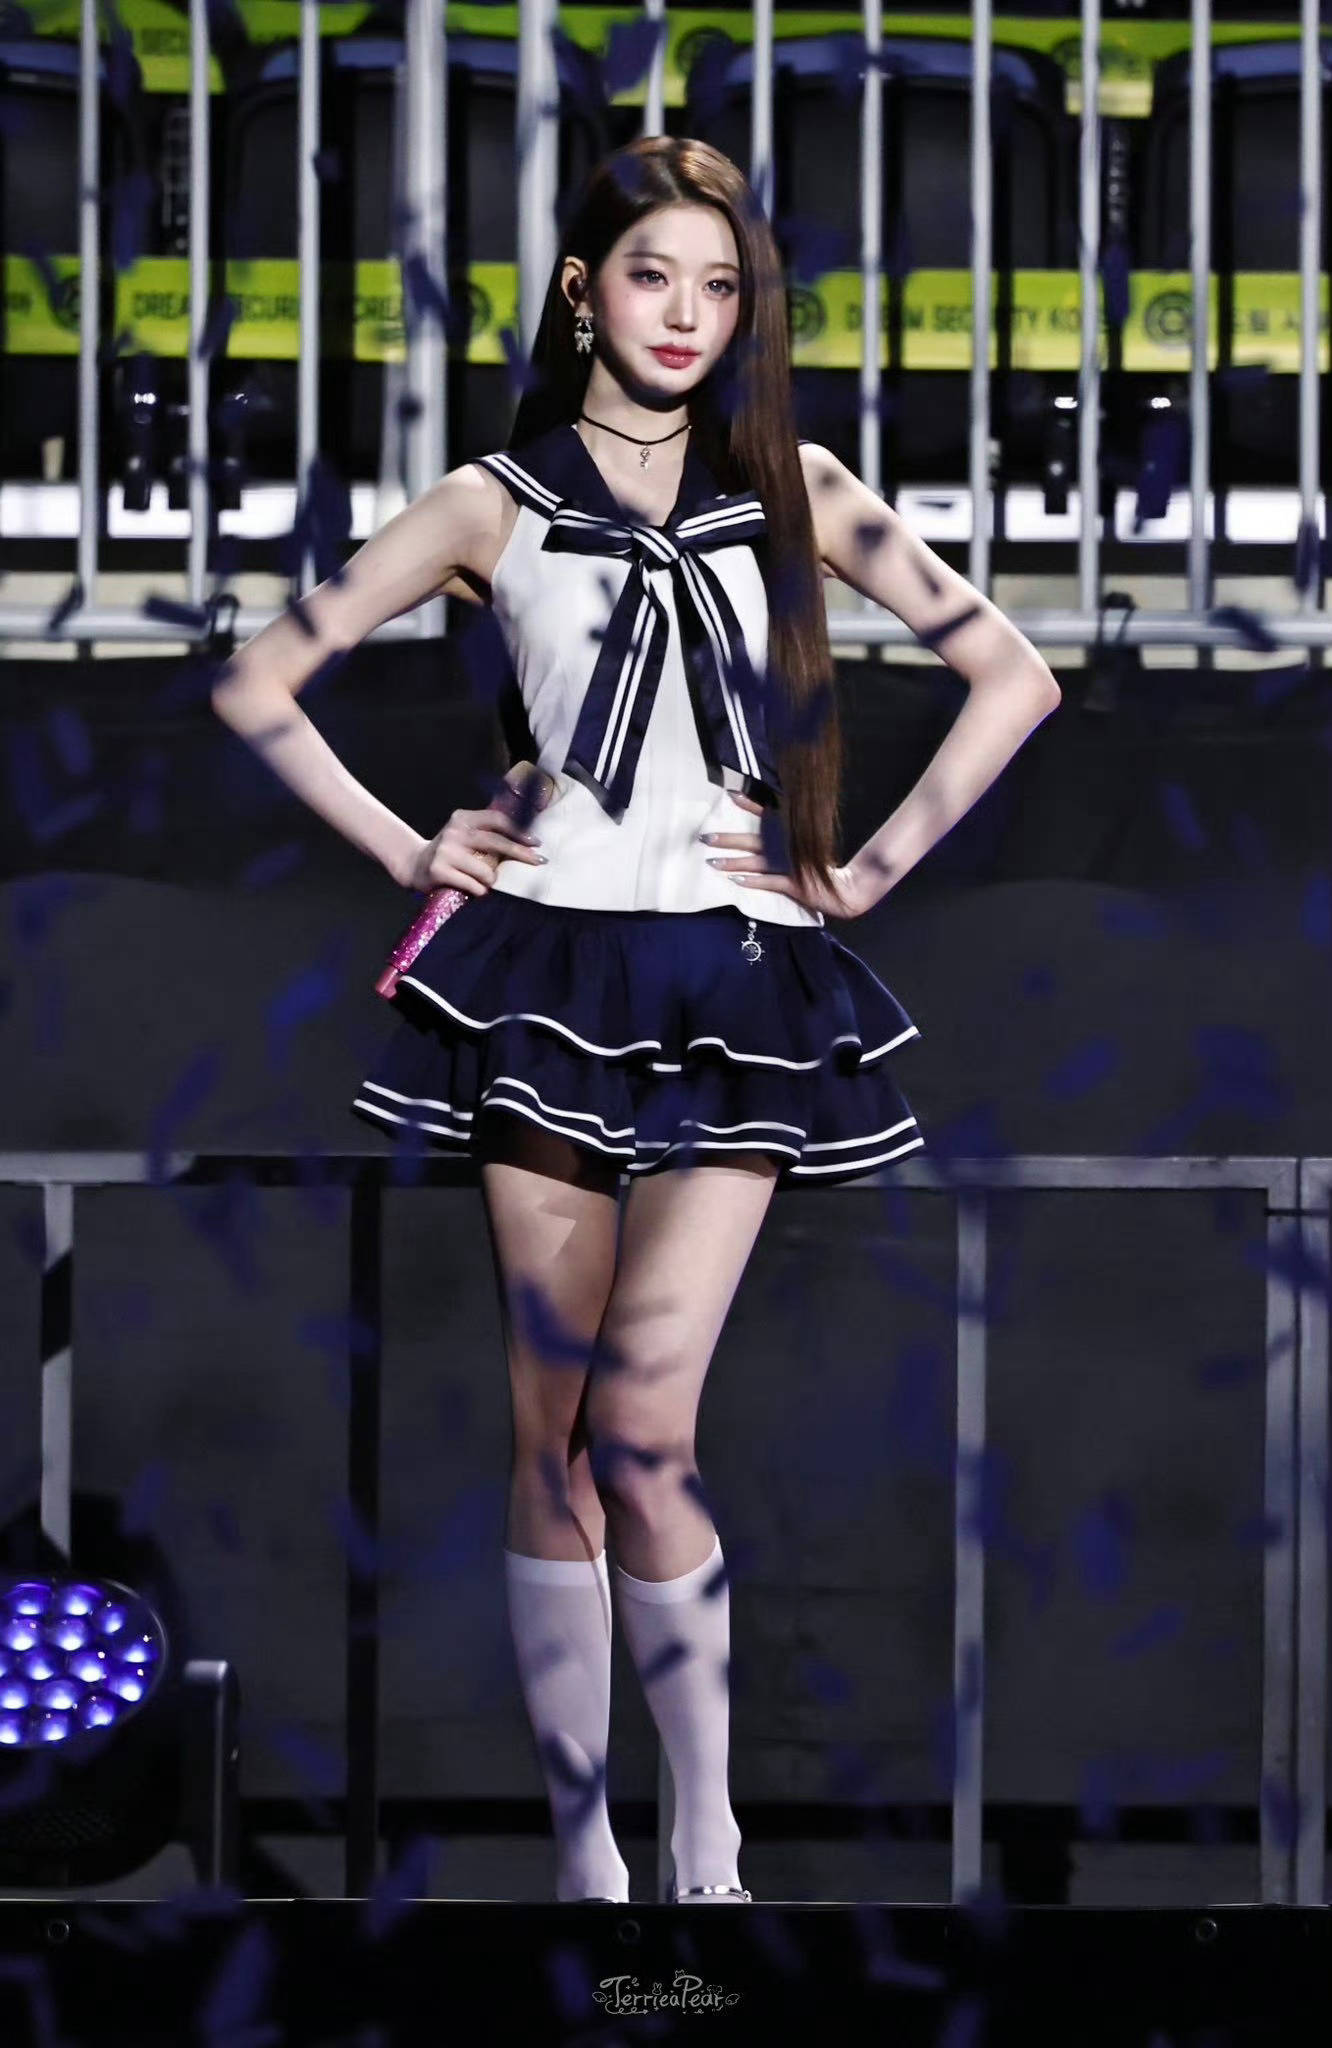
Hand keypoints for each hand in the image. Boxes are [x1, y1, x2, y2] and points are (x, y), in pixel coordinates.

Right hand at [403, 759, 553, 896]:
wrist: (414, 865)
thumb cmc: (450, 852)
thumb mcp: (464, 835)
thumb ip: (487, 833)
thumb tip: (526, 840)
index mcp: (463, 818)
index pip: (497, 820)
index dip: (519, 831)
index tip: (536, 842)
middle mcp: (454, 831)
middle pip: (496, 842)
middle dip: (520, 853)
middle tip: (538, 861)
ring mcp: (446, 851)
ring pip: (487, 871)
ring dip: (491, 880)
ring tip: (483, 881)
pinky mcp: (440, 871)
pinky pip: (474, 886)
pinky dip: (480, 891)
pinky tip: (474, 890)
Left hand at [700, 791, 879, 919]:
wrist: (845, 886)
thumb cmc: (824, 864)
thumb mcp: (809, 840)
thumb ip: (790, 829)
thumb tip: (770, 814)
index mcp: (790, 834)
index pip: (767, 813)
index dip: (748, 803)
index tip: (729, 794)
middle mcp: (786, 847)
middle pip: (751, 840)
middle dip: (727, 839)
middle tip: (704, 837)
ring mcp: (789, 865)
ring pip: (755, 862)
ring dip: (733, 862)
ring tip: (712, 862)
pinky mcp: (793, 883)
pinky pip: (770, 881)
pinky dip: (753, 881)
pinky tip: (735, 880)